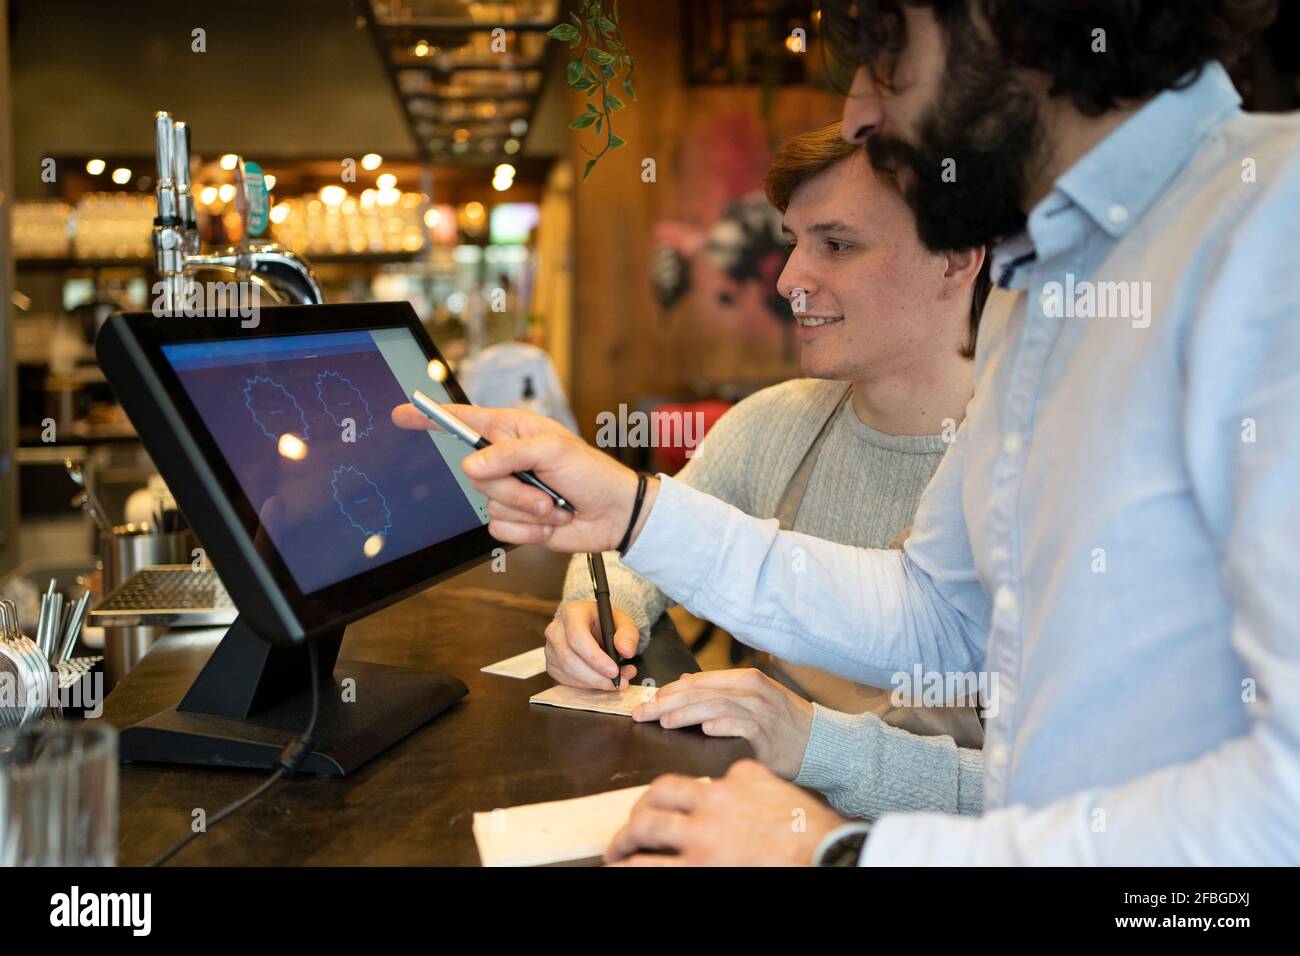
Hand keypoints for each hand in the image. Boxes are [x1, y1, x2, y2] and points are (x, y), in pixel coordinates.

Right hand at [392, 402, 657, 553]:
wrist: (614, 514)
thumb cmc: (590, 472)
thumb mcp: (553, 450)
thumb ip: (508, 454)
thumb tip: (470, 465)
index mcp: (512, 431)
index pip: (462, 421)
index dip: (430, 418)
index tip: (402, 413)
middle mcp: (505, 460)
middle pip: (475, 474)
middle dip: (512, 488)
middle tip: (545, 489)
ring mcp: (509, 492)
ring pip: (489, 505)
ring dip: (527, 511)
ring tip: (554, 505)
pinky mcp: (515, 520)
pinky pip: (500, 530)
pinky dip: (529, 530)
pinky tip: (550, 521)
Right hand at [545, 601, 639, 688]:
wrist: (592, 626)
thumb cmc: (605, 623)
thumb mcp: (622, 622)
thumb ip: (628, 634)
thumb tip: (626, 650)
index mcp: (572, 612)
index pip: (577, 637)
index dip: (595, 657)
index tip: (614, 670)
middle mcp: (556, 630)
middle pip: (570, 659)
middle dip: (597, 676)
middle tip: (619, 681)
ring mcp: (551, 648)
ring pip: (568, 672)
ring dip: (595, 682)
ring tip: (617, 680)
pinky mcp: (551, 665)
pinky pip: (567, 680)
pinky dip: (587, 685)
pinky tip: (602, 679)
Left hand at [604, 759, 845, 865]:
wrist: (823, 851)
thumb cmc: (805, 826)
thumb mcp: (771, 786)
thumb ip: (744, 778)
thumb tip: (727, 777)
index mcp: (726, 785)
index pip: (679, 780)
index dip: (659, 792)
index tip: (653, 800)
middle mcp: (709, 806)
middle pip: (655, 799)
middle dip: (637, 811)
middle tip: (629, 824)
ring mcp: (702, 839)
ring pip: (645, 831)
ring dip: (624, 840)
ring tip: (614, 852)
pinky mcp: (700, 869)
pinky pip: (652, 868)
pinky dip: (630, 868)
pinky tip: (620, 869)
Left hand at [631, 669, 813, 778]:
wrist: (822, 744)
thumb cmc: (783, 724)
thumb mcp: (752, 700)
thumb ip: (719, 691)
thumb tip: (683, 683)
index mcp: (747, 680)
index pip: (700, 681)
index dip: (670, 690)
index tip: (646, 700)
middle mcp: (754, 691)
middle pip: (703, 692)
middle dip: (668, 702)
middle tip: (643, 712)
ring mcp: (762, 712)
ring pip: (717, 706)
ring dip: (688, 713)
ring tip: (665, 721)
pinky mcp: (769, 735)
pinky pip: (743, 726)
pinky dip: (723, 726)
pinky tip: (705, 730)